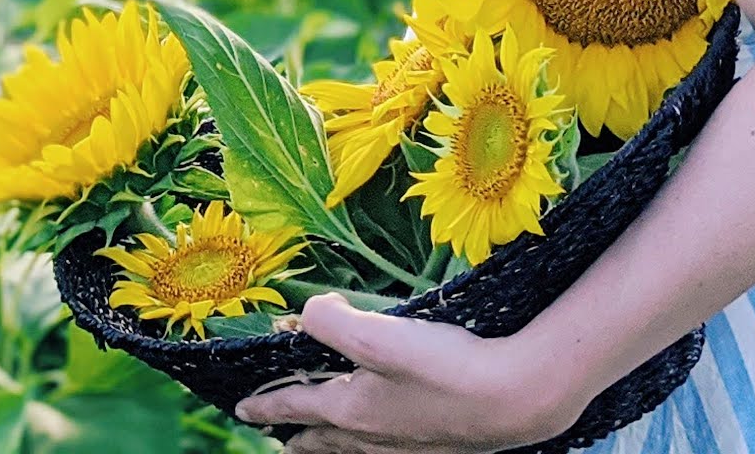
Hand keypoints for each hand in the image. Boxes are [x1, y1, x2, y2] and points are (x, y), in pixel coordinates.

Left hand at [231, 293, 576, 452]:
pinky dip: (371, 446)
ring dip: (332, 444)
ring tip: (321, 445)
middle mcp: (374, 437)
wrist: (513, 400)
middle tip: (277, 438)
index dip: (265, 405)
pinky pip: (388, 450)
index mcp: (351, 411)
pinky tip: (387, 440)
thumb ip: (329, 320)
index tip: (240, 410)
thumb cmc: (442, 368)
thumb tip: (306, 315)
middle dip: (297, 436)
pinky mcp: (438, 445)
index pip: (295, 407)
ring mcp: (407, 446)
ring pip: (356, 449)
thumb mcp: (376, 335)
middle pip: (323, 438)